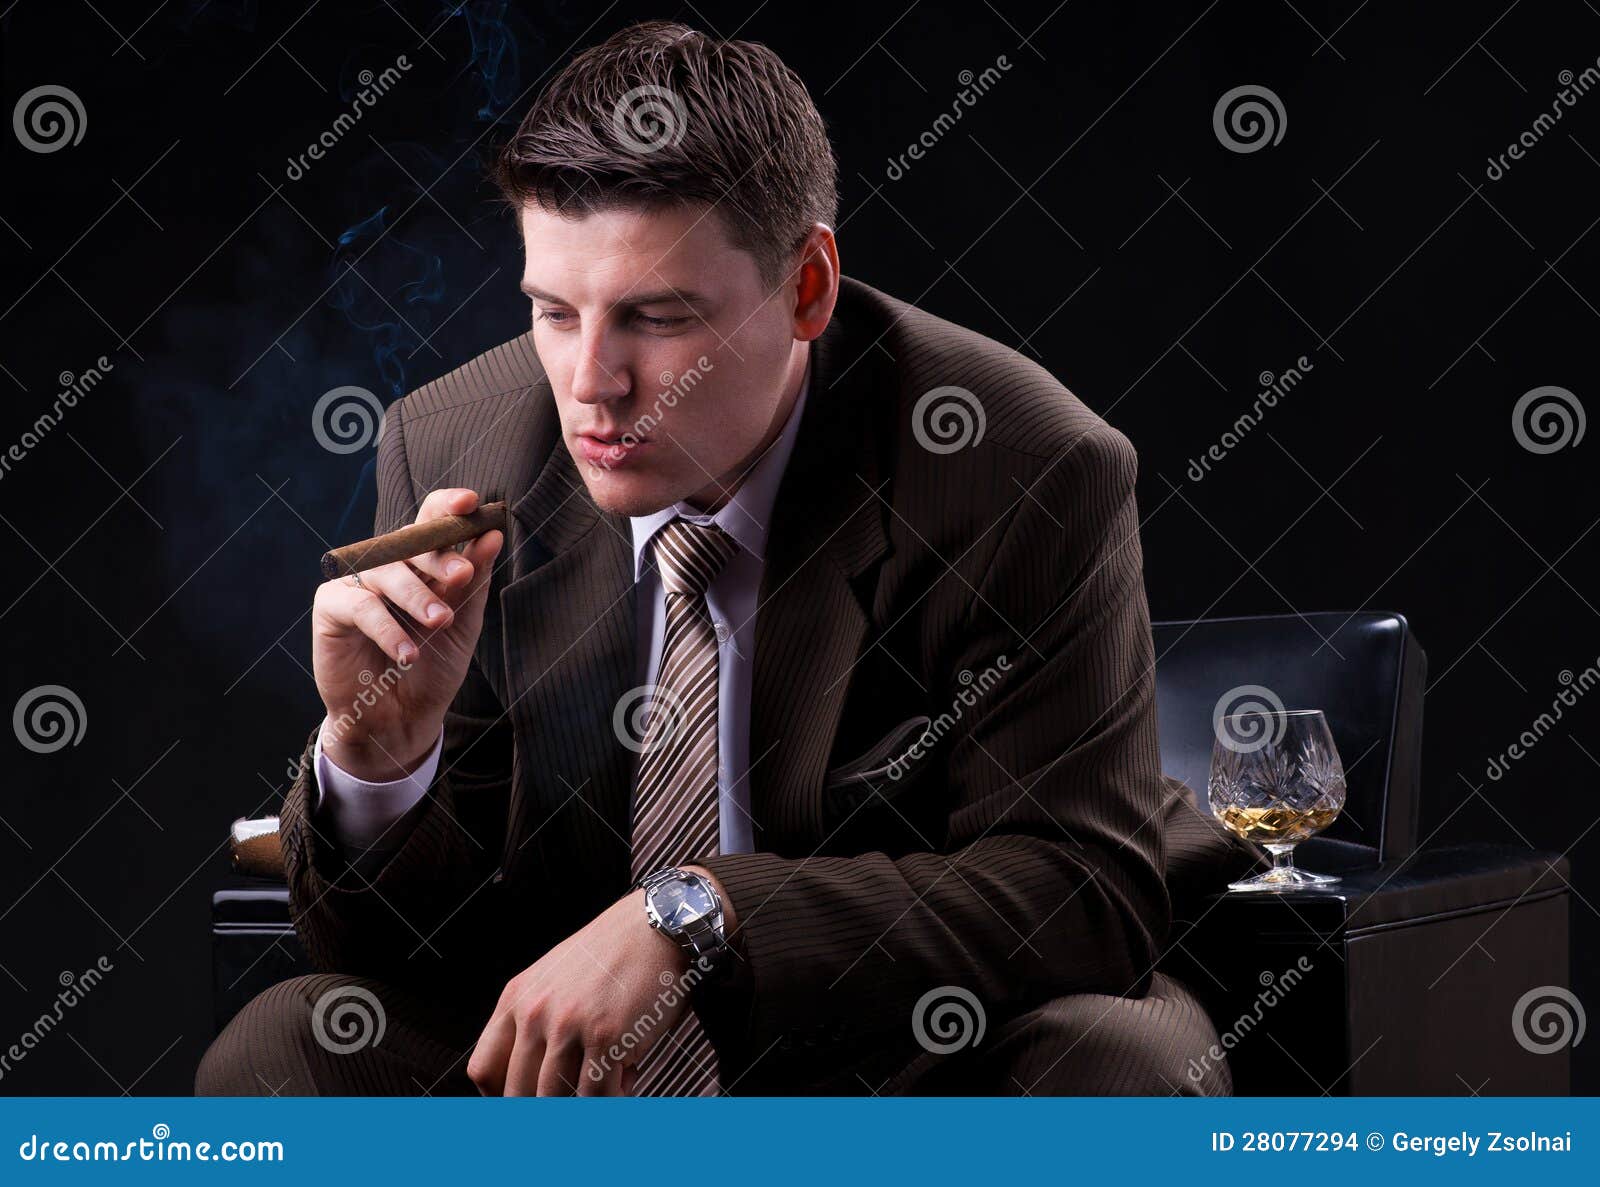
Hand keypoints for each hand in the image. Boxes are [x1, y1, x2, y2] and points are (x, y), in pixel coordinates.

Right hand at [311, 488, 503, 780]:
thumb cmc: (432, 669)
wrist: (401, 719)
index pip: (431, 521)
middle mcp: (388, 566)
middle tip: (462, 576)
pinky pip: (361, 606)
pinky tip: (408, 652)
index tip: (471, 503)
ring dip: (418, 597)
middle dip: (439, 557)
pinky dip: (388, 628)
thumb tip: (493, 536)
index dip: (448, 506)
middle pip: (410, 542)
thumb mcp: (462, 625)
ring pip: (388, 573)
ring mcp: (358, 583)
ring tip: (441, 622)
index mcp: (422, 564)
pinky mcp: (332, 607)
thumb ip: (473, 582)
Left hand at [466, 887, 691, 1095]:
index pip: (484, 1069)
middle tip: (565, 1109)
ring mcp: (569, 1025)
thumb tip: (532, 1080)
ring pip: (555, 1099)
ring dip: (577, 1107)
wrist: (656, 926)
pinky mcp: (607, 1036)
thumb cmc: (611, 953)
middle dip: (542, 1111)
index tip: (518, 1106)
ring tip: (599, 1093)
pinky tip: (623, 1085)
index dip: (499, 1099)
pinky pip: (596, 1095)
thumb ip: (536, 1022)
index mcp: (517, 998)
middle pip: (518, 1093)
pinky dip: (611, 1101)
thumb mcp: (553, 976)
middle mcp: (536, 1012)